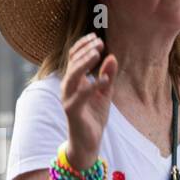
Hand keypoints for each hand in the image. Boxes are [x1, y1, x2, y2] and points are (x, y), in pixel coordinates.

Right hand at [61, 32, 117, 169]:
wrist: (88, 141)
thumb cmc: (94, 116)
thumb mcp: (105, 93)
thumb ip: (108, 75)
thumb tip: (112, 56)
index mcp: (74, 81)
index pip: (74, 57)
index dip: (83, 46)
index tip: (97, 38)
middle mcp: (68, 87)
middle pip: (73, 63)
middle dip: (85, 51)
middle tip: (100, 42)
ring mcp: (68, 98)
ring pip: (72, 76)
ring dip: (84, 64)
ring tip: (98, 54)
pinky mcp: (72, 110)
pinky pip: (81, 95)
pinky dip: (93, 86)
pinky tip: (105, 80)